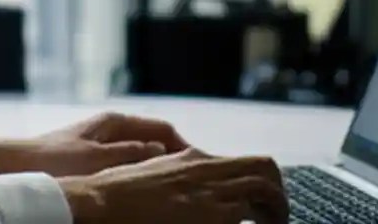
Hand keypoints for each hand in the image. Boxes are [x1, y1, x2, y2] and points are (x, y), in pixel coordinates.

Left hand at [0, 112, 190, 178]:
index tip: (202, 169)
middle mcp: (110, 131)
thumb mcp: (100, 159)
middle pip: (154, 145)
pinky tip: (136, 199)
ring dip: (153, 174)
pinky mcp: (89, 164)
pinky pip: (123, 171)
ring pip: (139, 160)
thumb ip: (134, 154)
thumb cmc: (54, 160)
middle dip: (172, 163)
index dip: (186, 149)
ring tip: (167, 194)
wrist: (11, 167)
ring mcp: (100, 147)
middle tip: (190, 186)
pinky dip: (135, 181)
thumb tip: (164, 153)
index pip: (164, 131)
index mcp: (116, 123)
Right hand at [59, 148, 288, 223]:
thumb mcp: (153, 174)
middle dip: (278, 193)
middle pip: (265, 168)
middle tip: (276, 217)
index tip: (262, 203)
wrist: (100, 203)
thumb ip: (177, 172)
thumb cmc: (117, 193)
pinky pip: (247, 218)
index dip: (263, 182)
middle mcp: (208, 171)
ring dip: (277, 210)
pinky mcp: (211, 218)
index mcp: (194, 160)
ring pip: (266, 190)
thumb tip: (185, 172)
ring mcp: (212, 195)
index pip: (246, 162)